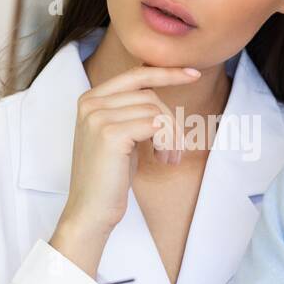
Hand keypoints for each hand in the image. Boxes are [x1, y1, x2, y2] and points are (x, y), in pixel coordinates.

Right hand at [58, 64, 199, 235]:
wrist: (90, 211)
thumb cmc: (109, 177)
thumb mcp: (120, 135)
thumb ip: (132, 110)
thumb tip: (161, 87)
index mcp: (90, 99)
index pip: (136, 74)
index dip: (166, 73)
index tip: (194, 74)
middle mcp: (90, 103)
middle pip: (150, 95)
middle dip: (171, 121)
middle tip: (176, 150)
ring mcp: (98, 117)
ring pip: (156, 111)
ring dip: (171, 136)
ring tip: (169, 158)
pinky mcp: (110, 134)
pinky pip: (156, 125)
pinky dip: (167, 142)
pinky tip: (162, 159)